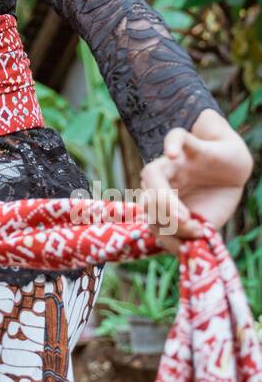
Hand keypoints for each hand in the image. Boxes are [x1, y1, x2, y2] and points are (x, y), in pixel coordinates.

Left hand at [140, 110, 253, 257]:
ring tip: (186, 217)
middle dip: (164, 218)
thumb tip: (173, 244)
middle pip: (146, 197)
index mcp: (160, 199)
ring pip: (152, 174)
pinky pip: (175, 137)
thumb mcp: (201, 223)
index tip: (190, 239)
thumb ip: (184, 235)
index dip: (165, 230)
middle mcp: (161, 179)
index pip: (149, 215)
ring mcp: (174, 161)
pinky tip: (172, 154)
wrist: (236, 172)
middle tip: (189, 226)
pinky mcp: (191, 145)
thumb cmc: (214, 199)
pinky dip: (171, 144)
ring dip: (165, 200)